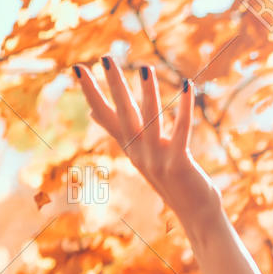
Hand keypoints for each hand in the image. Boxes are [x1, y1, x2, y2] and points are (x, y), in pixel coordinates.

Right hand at [74, 59, 220, 226]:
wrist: (195, 216)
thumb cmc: (172, 181)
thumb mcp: (141, 156)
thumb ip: (121, 134)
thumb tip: (93, 113)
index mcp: (131, 149)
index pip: (106, 117)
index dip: (91, 93)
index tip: (77, 68)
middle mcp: (139, 154)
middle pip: (124, 115)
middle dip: (114, 86)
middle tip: (104, 57)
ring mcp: (157, 160)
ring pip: (151, 121)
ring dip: (148, 94)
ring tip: (146, 68)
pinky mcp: (178, 165)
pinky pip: (182, 132)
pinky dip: (184, 109)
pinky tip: (188, 87)